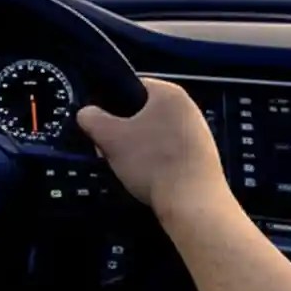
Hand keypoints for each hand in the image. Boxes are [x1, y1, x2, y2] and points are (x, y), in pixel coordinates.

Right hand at [76, 77, 227, 220]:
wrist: (193, 204)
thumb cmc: (152, 163)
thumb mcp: (111, 139)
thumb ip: (92, 119)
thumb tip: (85, 112)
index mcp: (169, 92)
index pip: (131, 86)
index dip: (110, 104)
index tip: (101, 125)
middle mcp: (188, 106)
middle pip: (144, 112)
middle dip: (125, 129)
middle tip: (111, 149)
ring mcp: (200, 131)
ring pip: (156, 133)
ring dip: (140, 146)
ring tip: (130, 166)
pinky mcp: (204, 155)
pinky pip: (171, 150)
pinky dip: (158, 160)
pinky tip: (151, 177)